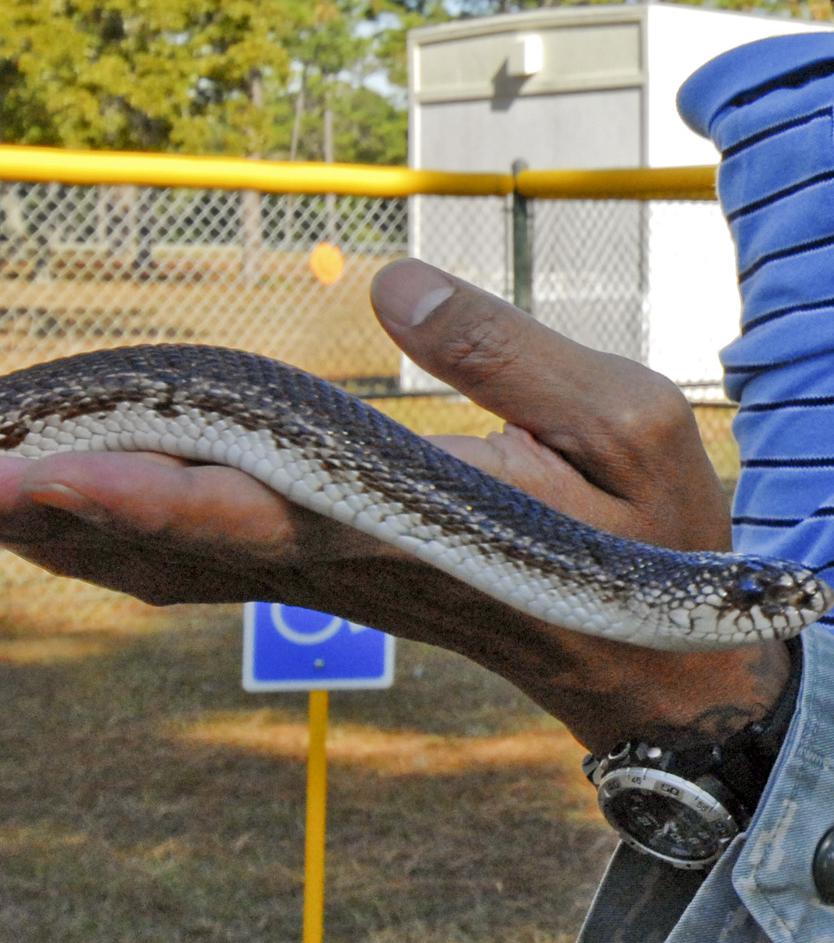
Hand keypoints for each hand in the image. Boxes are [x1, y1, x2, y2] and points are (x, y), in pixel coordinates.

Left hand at [0, 258, 787, 750]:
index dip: (135, 493)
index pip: (250, 513)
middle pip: (167, 545)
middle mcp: (348, 565)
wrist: (661, 664)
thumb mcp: (627, 427)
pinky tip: (72, 512)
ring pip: (168, 566)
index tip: (32, 473)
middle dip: (53, 505)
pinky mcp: (340, 577)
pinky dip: (120, 538)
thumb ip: (510, 355)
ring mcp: (336, 579)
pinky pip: (201, 567)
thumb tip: (388, 279)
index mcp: (412, 532)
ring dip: (67, 527)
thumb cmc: (657, 542)